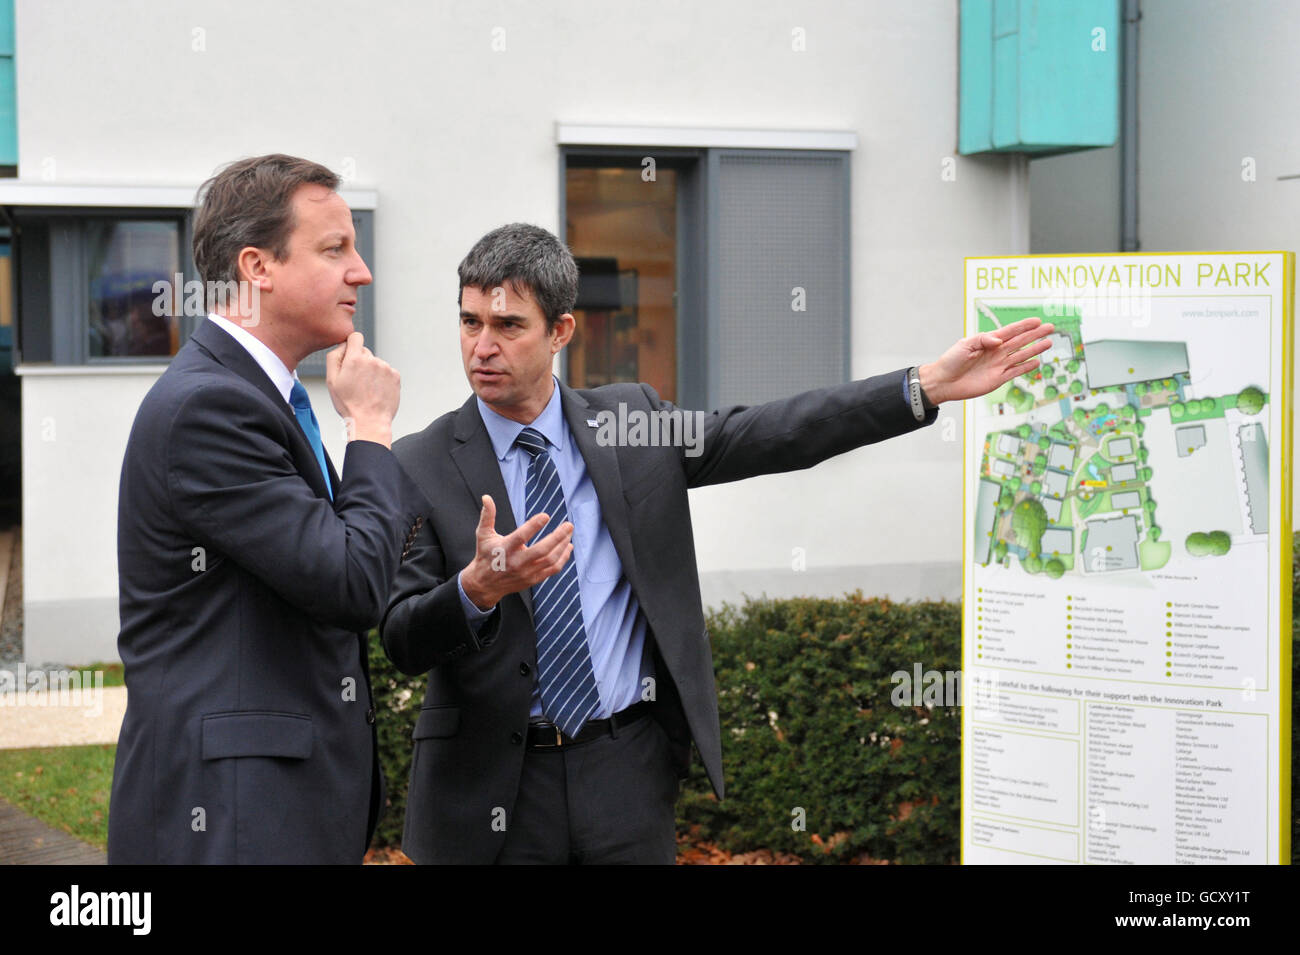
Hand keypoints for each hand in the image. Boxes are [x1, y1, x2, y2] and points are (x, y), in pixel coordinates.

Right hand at [326, 331, 399, 446]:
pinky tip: (376, 391)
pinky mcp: (395, 376)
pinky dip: (381, 379)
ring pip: (376, 363)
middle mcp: (372, 360)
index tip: (350, 356)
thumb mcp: (331, 380)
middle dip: (359, 362)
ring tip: (366, 389)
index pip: (355, 337)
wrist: (369, 422)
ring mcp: (386, 368)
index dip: (351, 345)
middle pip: (365, 352)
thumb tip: (343, 344)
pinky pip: (386, 371)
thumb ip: (334, 356)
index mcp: (355, 359)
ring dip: (371, 372)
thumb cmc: (348, 404)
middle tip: (355, 382)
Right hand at [459, 495, 572, 608]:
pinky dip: (563, 558)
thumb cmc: (486, 556)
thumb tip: (486, 497)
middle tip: (569, 525)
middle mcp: (517, 562)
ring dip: (562, 546)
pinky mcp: (533, 579)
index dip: (534, 526)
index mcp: (505, 549)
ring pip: (550, 560)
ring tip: (569, 533)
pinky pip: (553, 569)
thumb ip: (487, 516)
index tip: (546, 515)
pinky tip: (567, 547)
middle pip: (542, 550)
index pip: (521, 537)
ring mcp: (526, 572)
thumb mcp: (483, 535)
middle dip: (558, 537)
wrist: (485, 584)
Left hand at [917, 317, 1053, 403]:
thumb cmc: (951, 361)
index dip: (1024, 325)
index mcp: (988, 342)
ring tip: (1049, 342)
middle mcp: (996, 352)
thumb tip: (999, 340)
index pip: (1010, 331)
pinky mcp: (997, 379)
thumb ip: (983, 340)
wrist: (944, 382)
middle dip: (1035, 335)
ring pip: (1021, 355)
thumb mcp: (965, 345)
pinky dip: (1026, 367)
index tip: (1037, 320)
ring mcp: (998, 366)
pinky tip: (1036, 362)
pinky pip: (1015, 372)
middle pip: (1020, 341)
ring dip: (1035, 349)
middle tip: (1050, 327)